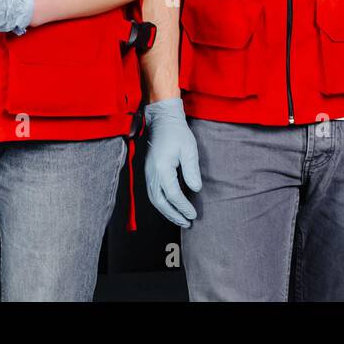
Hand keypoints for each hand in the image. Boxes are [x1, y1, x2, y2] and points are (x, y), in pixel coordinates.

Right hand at [143, 97, 201, 227]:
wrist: (163, 120)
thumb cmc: (177, 133)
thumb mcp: (189, 149)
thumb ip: (191, 170)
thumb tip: (195, 189)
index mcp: (162, 168)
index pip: (172, 194)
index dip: (183, 207)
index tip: (193, 215)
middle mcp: (151, 173)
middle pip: (160, 202)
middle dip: (174, 214)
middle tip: (187, 223)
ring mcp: (148, 173)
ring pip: (154, 199)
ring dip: (167, 212)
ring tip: (180, 219)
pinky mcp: (149, 172)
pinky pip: (152, 193)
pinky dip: (161, 203)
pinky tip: (171, 207)